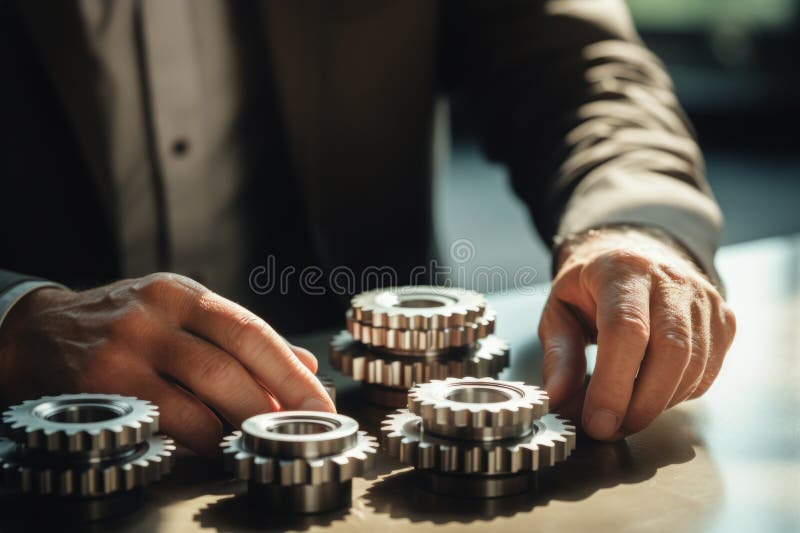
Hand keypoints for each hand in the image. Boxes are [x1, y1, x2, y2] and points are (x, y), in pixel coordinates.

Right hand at [0, 273, 333, 454]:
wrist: (36, 332)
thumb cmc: (124, 324)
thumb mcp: (180, 313)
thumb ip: (240, 337)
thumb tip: (303, 366)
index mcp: (183, 294)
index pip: (252, 331)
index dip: (291, 373)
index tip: (321, 404)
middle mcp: (154, 316)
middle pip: (229, 367)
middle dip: (272, 407)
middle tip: (299, 433)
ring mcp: (123, 351)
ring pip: (196, 399)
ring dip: (235, 429)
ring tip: (257, 442)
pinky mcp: (98, 388)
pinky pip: (160, 423)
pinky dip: (194, 441)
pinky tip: (212, 447)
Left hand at [539, 226, 735, 439]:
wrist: (638, 257)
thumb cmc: (593, 287)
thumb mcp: (560, 310)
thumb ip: (558, 355)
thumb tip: (557, 400)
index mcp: (623, 270)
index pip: (626, 329)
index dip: (613, 384)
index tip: (598, 422)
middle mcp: (671, 280)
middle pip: (671, 352)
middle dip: (641, 405)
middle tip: (610, 429)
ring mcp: (705, 301)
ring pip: (693, 369)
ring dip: (657, 405)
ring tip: (623, 415)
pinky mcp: (724, 322)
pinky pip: (706, 374)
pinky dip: (677, 396)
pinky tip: (650, 393)